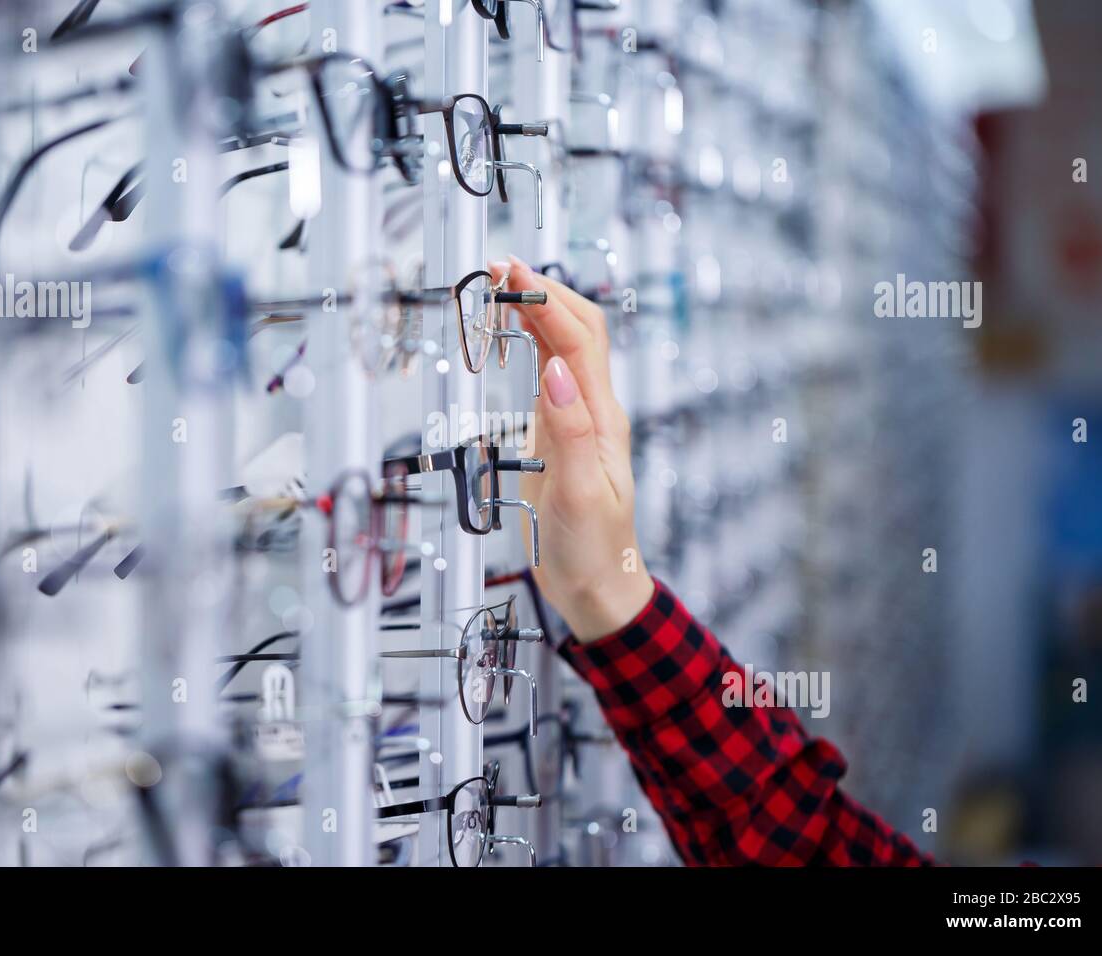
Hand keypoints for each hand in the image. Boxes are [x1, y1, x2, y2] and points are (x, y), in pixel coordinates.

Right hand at [489, 255, 654, 641]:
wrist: (598, 586)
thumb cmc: (590, 549)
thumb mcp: (577, 494)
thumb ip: (569, 431)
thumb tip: (555, 370)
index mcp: (602, 420)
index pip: (576, 342)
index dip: (546, 300)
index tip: (510, 274)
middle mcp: (594, 410)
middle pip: (578, 330)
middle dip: (543, 290)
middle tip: (498, 267)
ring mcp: (580, 418)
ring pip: (565, 346)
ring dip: (538, 309)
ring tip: (500, 283)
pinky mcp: (563, 431)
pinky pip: (550, 373)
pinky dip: (532, 341)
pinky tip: (514, 330)